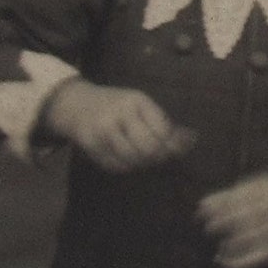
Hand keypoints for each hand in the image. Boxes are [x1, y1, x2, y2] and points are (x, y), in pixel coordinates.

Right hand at [43, 78, 194, 171]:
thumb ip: (162, 122)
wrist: (75, 103)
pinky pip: (116, 166)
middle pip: (148, 148)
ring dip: (143, 164)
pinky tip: (128, 159)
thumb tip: (192, 140)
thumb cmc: (116, 104)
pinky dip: (127, 167)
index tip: (176, 148)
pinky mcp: (91, 145)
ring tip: (145, 158)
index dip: (172, 145)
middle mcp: (118, 114)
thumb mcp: (139, 105)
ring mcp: (103, 131)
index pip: (162, 131)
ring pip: (133, 160)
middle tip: (160, 158)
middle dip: (158, 157)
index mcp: (136, 101)